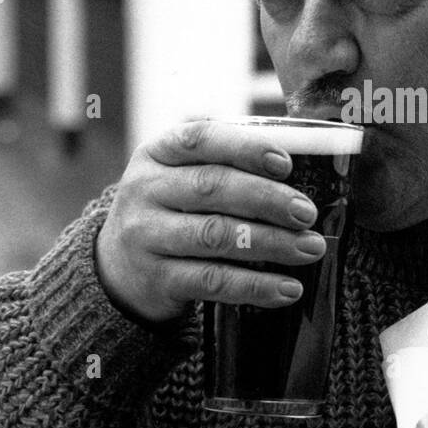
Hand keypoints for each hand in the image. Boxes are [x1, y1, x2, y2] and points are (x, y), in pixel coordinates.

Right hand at [94, 119, 327, 323]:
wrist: (117, 270)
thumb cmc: (170, 211)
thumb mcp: (179, 177)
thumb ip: (225, 165)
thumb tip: (298, 167)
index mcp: (156, 153)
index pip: (200, 139)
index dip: (245, 148)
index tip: (285, 164)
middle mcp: (144, 190)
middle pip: (212, 187)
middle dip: (268, 199)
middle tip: (307, 212)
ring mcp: (146, 236)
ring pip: (216, 236)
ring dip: (271, 243)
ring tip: (310, 248)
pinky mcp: (156, 280)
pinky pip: (212, 281)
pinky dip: (256, 286)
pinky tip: (288, 288)